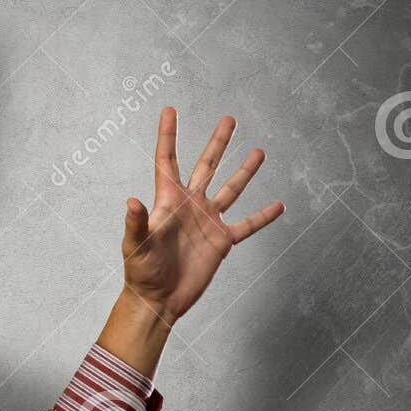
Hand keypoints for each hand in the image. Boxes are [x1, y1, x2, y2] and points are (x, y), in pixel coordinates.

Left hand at [120, 107, 284, 322]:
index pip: (168, 160)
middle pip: (206, 166)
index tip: (170, 110)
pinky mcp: (221, 242)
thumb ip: (136, 222)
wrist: (158, 300)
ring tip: (260, 151)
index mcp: (168, 200)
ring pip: (231, 189)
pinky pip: (247, 225)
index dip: (168, 135)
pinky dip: (263, 216)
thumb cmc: (140, 272)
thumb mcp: (135, 245)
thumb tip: (131, 200)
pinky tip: (279, 205)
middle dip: (218, 143)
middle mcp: (190, 205)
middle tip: (230, 119)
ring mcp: (208, 222)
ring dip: (245, 171)